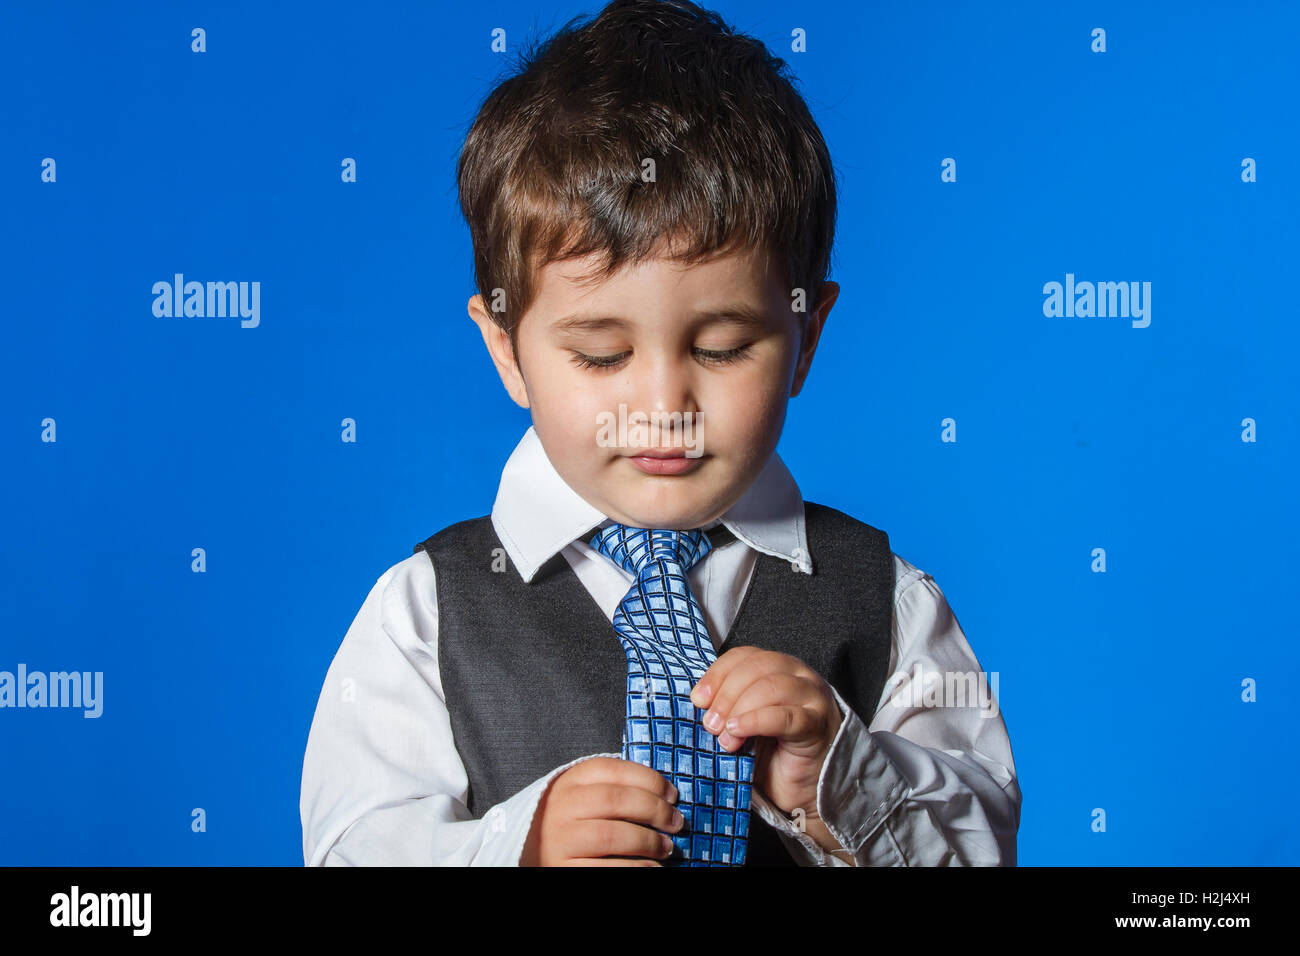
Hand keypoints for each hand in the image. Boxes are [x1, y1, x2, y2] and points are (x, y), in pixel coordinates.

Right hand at [519, 757, 683, 865]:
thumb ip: (616, 789)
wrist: (535, 852)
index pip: (613, 770)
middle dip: (654, 810)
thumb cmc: (574, 822)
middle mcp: (561, 808)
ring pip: (611, 835)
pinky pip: (607, 869)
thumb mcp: (586, 796)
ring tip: (666, 848)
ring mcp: (560, 840)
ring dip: (648, 842)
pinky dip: (636, 868)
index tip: (673, 794)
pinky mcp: (565, 869)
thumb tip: (666, 797)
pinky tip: (651, 867)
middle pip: (615, 800)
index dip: (649, 780)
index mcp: (570, 782)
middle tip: (676, 822)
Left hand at [689, 647, 842, 817]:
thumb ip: (727, 706)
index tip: (697, 699)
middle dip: (726, 694)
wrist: (802, 789)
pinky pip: (785, 716)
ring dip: (739, 709)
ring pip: (771, 687)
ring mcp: (812, 697)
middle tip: (710, 723)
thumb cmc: (772, 752)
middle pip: (757, 667)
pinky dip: (756, 721)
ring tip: (724, 735)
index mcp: (778, 667)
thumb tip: (699, 701)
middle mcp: (799, 675)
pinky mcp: (817, 724)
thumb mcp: (743, 721)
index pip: (744, 656)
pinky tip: (738, 731)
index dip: (717, 674)